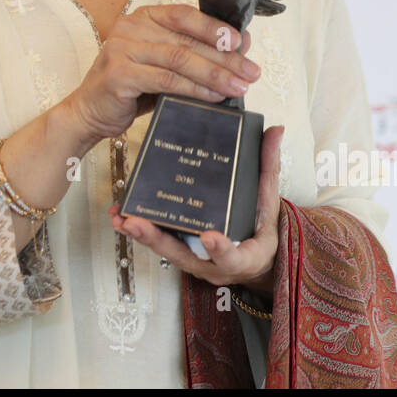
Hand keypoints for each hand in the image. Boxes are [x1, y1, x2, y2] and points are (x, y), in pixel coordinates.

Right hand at [57, 4, 258, 147]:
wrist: (90, 111)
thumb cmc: (130, 87)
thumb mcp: (163, 64)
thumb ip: (193, 52)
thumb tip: (240, 45)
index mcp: (144, 17)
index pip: (184, 15)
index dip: (214, 28)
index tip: (241, 43)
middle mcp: (131, 26)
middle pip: (186, 40)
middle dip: (224, 58)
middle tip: (250, 73)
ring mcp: (122, 48)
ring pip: (179, 59)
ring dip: (214, 74)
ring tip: (238, 87)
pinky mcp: (119, 74)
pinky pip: (166, 80)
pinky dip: (194, 89)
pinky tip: (213, 97)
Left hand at [110, 125, 284, 297]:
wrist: (254, 258)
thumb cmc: (260, 229)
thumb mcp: (269, 200)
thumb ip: (268, 165)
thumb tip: (275, 130)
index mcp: (245, 256)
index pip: (234, 256)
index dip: (221, 248)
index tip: (209, 235)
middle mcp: (215, 265)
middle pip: (184, 255)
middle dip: (158, 239)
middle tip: (136, 223)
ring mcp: (195, 262)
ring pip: (166, 250)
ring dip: (142, 234)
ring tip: (121, 217)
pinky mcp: (180, 255)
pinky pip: (159, 245)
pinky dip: (140, 232)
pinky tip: (121, 216)